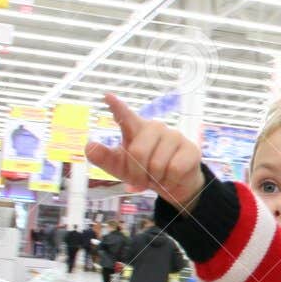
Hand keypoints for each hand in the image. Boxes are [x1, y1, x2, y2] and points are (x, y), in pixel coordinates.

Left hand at [85, 94, 205, 209]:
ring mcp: (174, 136)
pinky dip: (169, 180)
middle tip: (142, 178)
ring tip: (158, 177)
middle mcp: (155, 127)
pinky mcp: (190, 148)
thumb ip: (104, 158)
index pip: (124, 115)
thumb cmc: (144, 172)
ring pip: (157, 163)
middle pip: (138, 152)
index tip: (106, 96)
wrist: (173, 186)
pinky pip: (174, 169)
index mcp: (135, 129)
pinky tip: (171, 177)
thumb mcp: (120, 168)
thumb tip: (89, 146)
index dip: (116, 106)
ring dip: (155, 179)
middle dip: (137, 172)